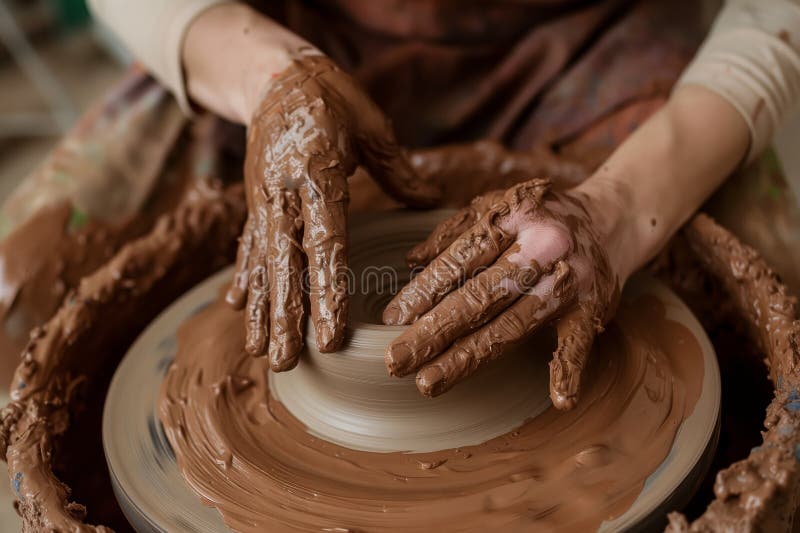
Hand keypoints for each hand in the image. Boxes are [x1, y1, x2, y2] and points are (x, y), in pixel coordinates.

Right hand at [226, 52, 439, 369]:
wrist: (274, 76)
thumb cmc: (331, 96)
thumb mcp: (370, 124)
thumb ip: (398, 169)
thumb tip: (431, 201)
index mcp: (317, 173)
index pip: (324, 243)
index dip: (325, 293)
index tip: (329, 337)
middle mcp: (283, 193)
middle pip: (284, 265)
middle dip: (284, 318)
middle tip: (285, 363)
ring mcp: (263, 201)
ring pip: (261, 264)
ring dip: (260, 311)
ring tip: (258, 354)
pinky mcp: (254, 203)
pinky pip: (246, 246)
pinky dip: (242, 278)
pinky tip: (235, 309)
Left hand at [383, 178, 619, 408]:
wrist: (610, 219)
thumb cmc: (537, 216)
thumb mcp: (495, 207)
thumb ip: (452, 232)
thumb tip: (409, 261)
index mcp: (512, 217)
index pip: (460, 261)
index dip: (423, 292)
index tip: (392, 321)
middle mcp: (542, 247)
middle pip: (480, 297)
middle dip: (433, 332)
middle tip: (395, 361)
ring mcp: (569, 280)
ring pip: (513, 326)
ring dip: (469, 358)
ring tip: (429, 382)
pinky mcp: (593, 308)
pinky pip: (581, 341)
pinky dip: (572, 369)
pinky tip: (559, 398)